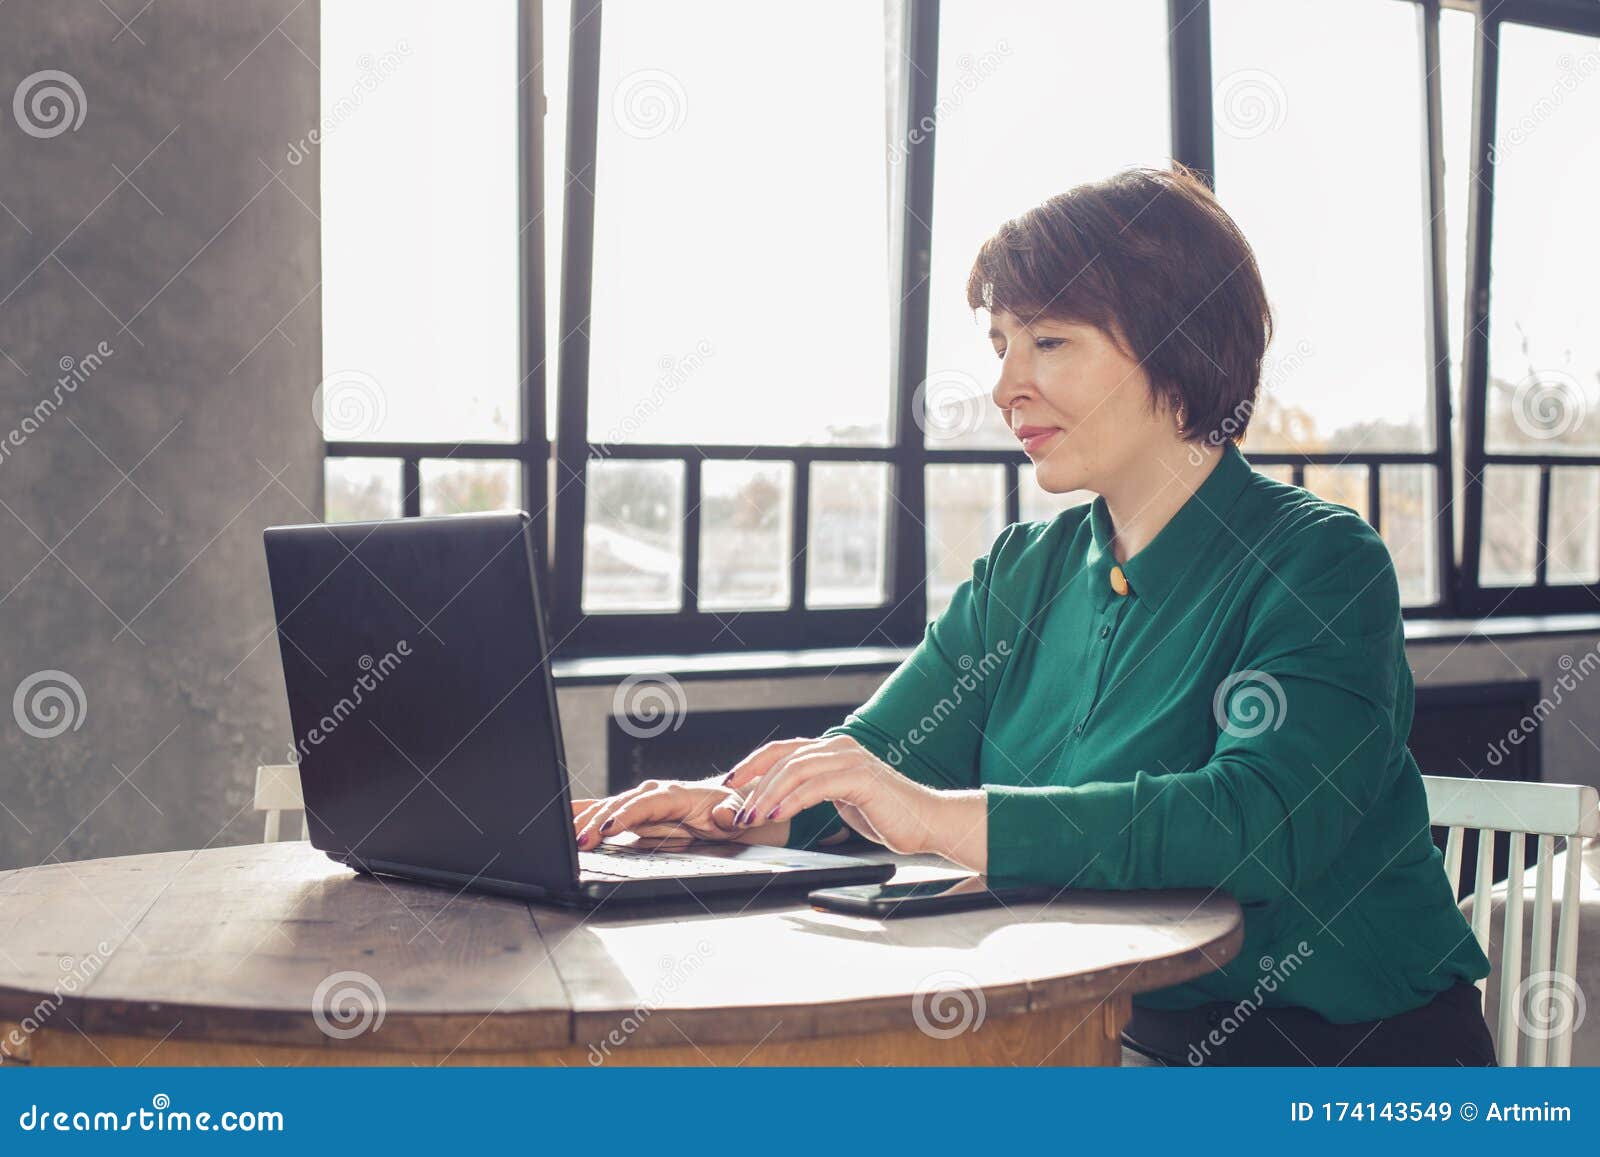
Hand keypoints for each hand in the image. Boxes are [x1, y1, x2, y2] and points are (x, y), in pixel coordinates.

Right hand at [570, 774, 784, 849]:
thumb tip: (722, 814)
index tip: (607, 830)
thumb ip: (728, 815)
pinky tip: (563, 817)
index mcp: (677, 794)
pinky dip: (585, 813)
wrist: (732, 806)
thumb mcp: (737, 814)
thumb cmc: (733, 811)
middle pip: (620, 807)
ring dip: (584, 819)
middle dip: (597, 823)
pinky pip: (607, 812)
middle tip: (576, 840)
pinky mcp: (636, 813)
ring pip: (608, 808)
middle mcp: (655, 794)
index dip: (625, 817)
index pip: (646, 805)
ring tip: (559, 830)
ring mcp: (643, 803)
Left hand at [724, 735, 962, 857]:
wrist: (926, 822)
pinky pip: (816, 786)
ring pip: (795, 770)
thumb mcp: (840, 799)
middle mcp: (839, 747)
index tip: (729, 782)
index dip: (751, 763)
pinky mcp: (861, 778)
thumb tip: (778, 801)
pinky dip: (792, 800)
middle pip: (783, 759)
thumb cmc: (885, 814)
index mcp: (832, 750)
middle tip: (736, 812)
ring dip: (767, 795)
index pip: (782, 750)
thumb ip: (813, 791)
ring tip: (751, 817)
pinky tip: (777, 815)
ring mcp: (851, 760)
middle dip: (753, 785)